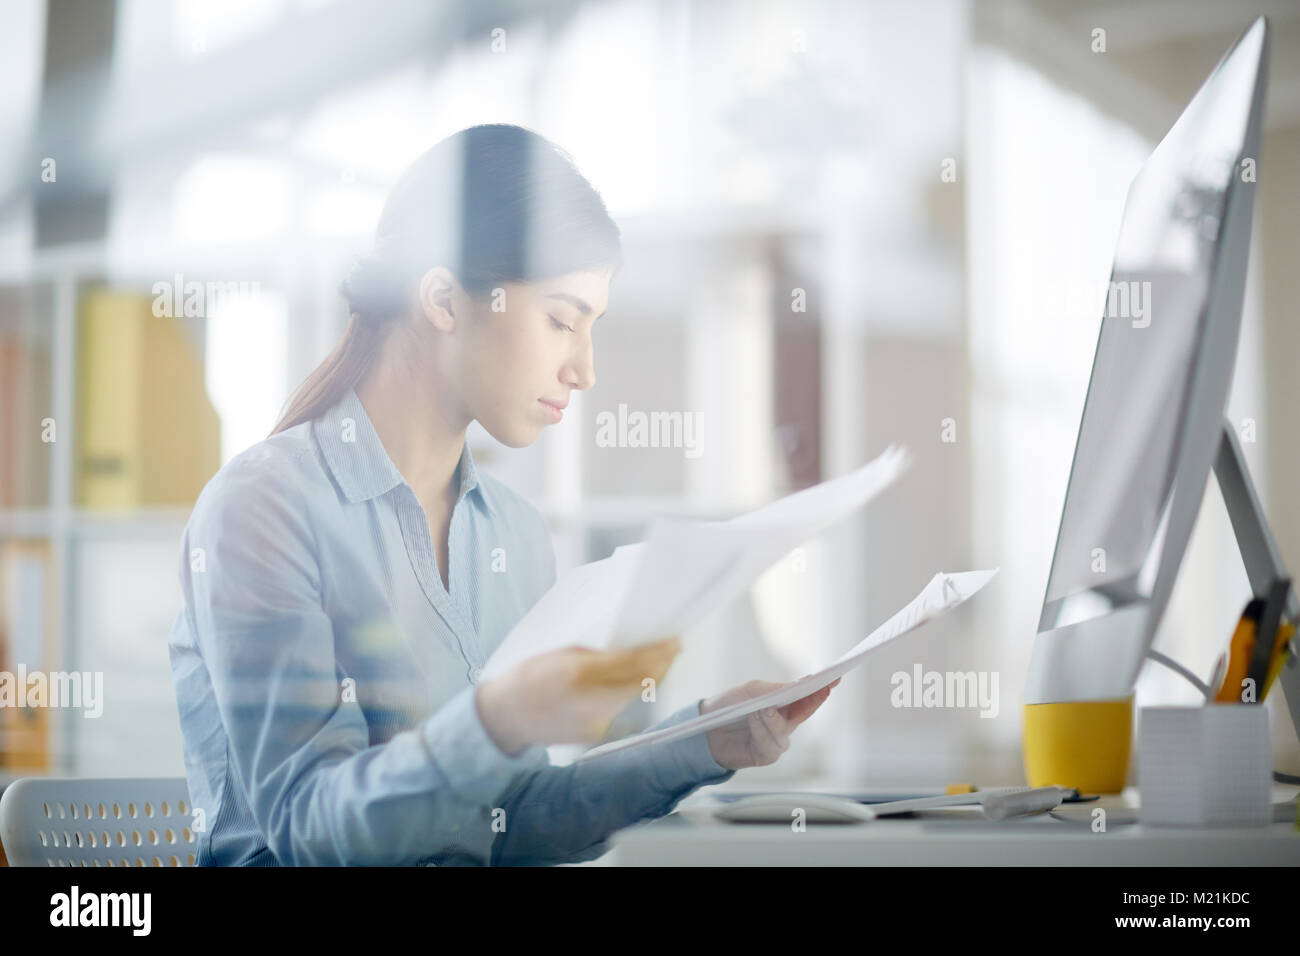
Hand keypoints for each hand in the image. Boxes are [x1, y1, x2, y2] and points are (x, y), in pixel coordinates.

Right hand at [476, 638, 680, 754]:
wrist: (506, 716)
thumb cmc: (528, 679)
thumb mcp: (561, 655)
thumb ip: (597, 653)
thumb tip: (631, 647)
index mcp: (577, 672)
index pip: (631, 662)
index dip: (658, 651)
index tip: (673, 641)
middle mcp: (588, 700)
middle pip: (641, 682)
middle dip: (661, 665)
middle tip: (673, 650)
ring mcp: (593, 721)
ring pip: (633, 696)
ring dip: (648, 678)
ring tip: (657, 662)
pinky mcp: (594, 733)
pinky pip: (619, 709)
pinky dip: (627, 694)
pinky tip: (630, 682)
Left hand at [701, 677, 840, 770]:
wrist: (705, 729)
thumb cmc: (729, 706)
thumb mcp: (752, 691)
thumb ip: (776, 690)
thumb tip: (800, 686)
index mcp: (783, 704)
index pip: (807, 697)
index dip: (822, 688)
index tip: (834, 678)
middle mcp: (784, 722)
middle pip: (805, 712)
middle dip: (812, 700)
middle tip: (817, 688)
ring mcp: (777, 740)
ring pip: (785, 731)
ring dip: (771, 719)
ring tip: (758, 711)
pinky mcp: (766, 755)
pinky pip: (771, 745)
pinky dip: (760, 732)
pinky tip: (752, 724)